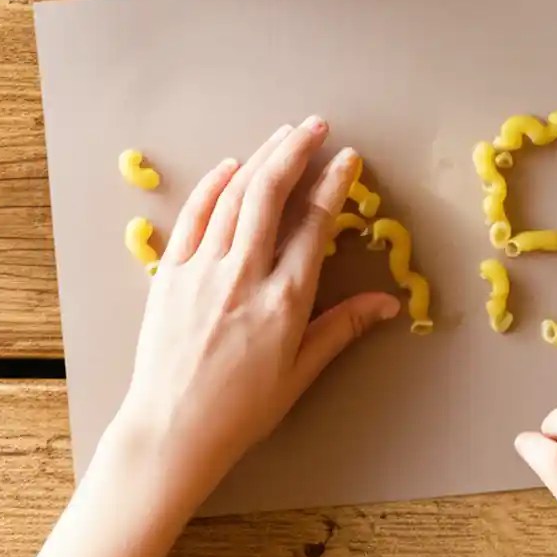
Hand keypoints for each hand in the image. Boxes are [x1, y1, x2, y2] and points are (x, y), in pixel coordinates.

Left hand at [115, 116, 400, 512]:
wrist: (172, 430)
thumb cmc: (241, 410)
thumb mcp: (300, 372)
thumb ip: (342, 327)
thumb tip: (388, 303)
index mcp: (284, 301)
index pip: (313, 224)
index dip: (333, 184)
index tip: (347, 159)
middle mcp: (243, 276)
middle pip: (270, 194)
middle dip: (295, 152)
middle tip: (315, 126)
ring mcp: (201, 271)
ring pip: (233, 197)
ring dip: (259, 159)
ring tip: (281, 135)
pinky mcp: (168, 274)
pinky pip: (193, 217)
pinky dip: (212, 186)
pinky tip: (230, 167)